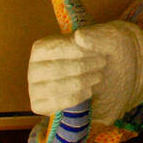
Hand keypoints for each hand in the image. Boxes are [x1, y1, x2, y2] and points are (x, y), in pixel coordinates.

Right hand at [28, 21, 142, 125]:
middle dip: (83, 67)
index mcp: (41, 48)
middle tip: (102, 63)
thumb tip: (79, 37)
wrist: (109, 76)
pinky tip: (89, 90)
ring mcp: (35, 88)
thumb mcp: (105, 39)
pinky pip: (55, 103)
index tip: (99, 52)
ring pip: (55, 87)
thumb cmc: (101, 54)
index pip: (55, 50)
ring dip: (82, 82)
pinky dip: (76, 97)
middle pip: (55, 69)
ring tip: (97, 76)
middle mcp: (34, 68)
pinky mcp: (41, 105)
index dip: (79, 52)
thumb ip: (95, 36)